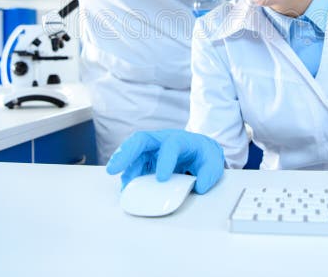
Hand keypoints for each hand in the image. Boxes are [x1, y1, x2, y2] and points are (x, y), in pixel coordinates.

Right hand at [105, 129, 224, 193]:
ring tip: (115, 178)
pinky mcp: (147, 159)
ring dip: (122, 163)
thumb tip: (198, 187)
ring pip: (133, 151)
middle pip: (141, 140)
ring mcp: (153, 149)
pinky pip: (134, 163)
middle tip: (114, 168)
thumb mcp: (213, 164)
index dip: (165, 161)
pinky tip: (124, 184)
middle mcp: (163, 140)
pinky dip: (127, 173)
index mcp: (181, 140)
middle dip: (126, 153)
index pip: (171, 146)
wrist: (202, 150)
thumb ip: (208, 175)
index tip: (161, 178)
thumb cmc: (204, 155)